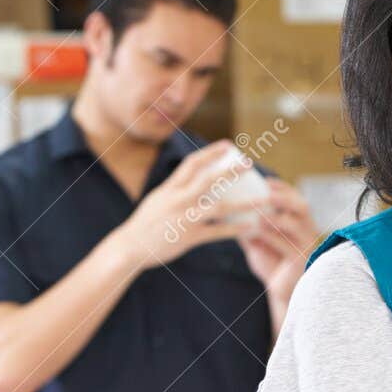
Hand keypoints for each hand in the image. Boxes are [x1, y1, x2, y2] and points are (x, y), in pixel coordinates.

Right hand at [111, 141, 250, 270]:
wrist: (129, 247)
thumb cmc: (144, 225)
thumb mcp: (157, 200)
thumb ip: (174, 190)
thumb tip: (189, 180)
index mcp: (170, 188)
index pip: (192, 163)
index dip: (211, 152)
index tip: (228, 145)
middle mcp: (178, 199)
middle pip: (209, 179)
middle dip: (231, 170)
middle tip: (250, 163)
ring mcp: (185, 217)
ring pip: (219, 206)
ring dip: (243, 203)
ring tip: (262, 200)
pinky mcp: (189, 236)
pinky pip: (217, 231)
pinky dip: (235, 229)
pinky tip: (250, 227)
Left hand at [238, 178, 319, 301]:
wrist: (281, 291)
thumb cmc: (271, 262)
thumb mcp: (257, 240)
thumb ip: (247, 224)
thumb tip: (225, 207)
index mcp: (299, 221)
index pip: (294, 197)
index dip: (282, 188)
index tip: (265, 182)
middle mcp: (307, 230)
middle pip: (302, 205)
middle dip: (284, 197)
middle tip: (266, 192)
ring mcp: (306, 245)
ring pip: (298, 224)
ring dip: (277, 216)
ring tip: (260, 213)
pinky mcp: (301, 260)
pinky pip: (289, 246)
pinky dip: (273, 237)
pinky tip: (258, 232)